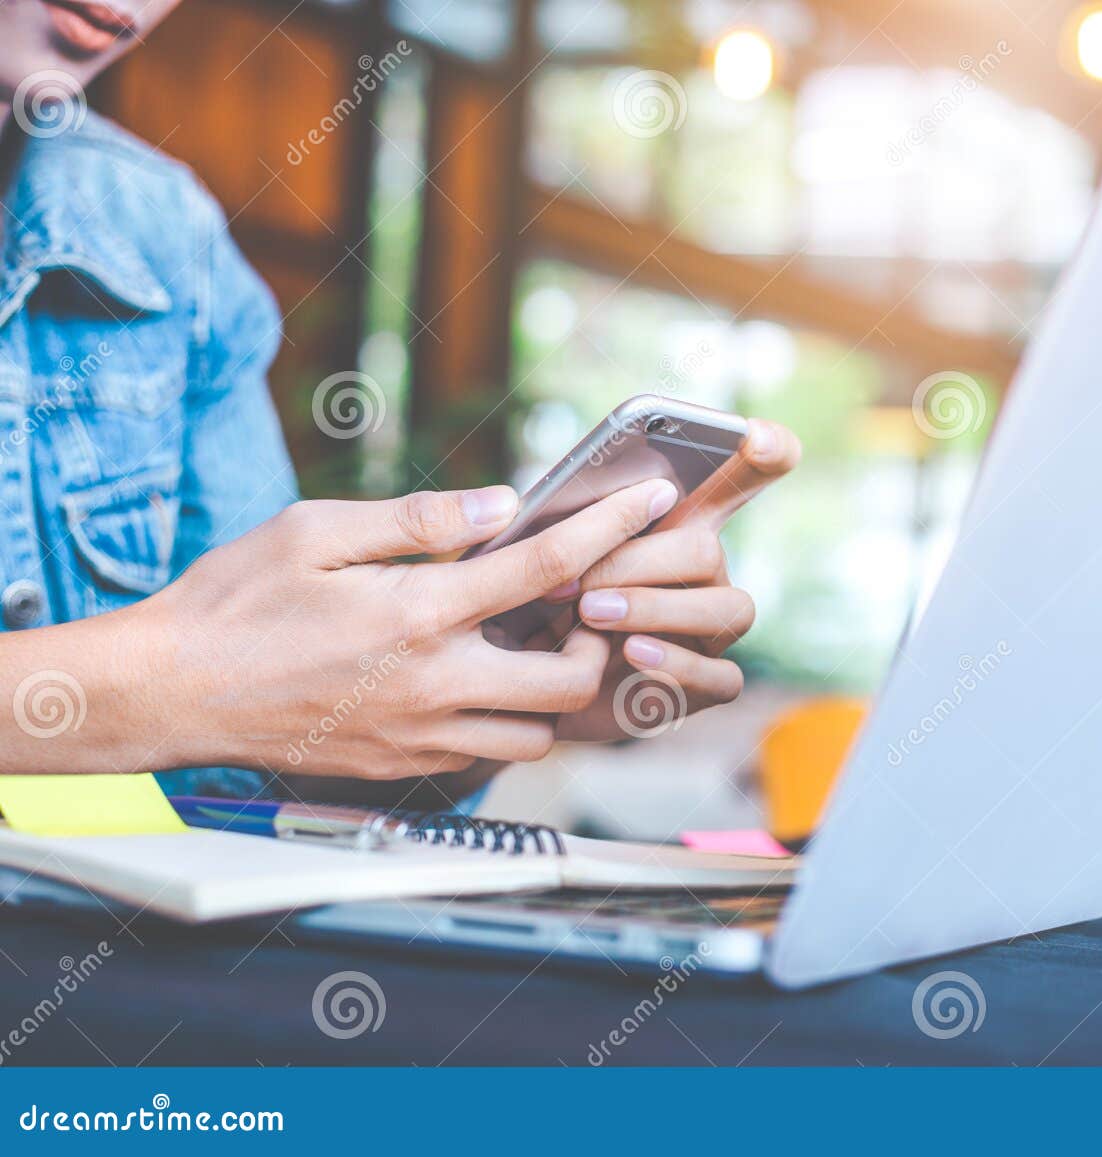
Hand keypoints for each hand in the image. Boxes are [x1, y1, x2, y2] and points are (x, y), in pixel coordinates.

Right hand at [115, 478, 679, 779]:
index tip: (651, 503)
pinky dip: (505, 723)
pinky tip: (481, 680)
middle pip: (571, 681)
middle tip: (581, 608)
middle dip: (598, 642)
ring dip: (554, 694)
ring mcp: (420, 735)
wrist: (169, 692)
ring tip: (531, 648)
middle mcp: (433, 685)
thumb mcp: (316, 531)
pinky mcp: (400, 767)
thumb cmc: (233, 602)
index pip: (546, 570)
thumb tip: (503, 505)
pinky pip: (485, 756)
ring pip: (537, 737)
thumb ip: (419, 519)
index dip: (609, 530)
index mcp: (419, 614)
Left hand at [552, 418, 801, 740]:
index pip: (743, 476)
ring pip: (726, 609)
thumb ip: (561, 526)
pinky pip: (721, 676)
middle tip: (574, 582)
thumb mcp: (539, 556)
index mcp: (680, 524)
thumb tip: (566, 509)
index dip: (766, 451)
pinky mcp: (708, 686)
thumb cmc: (536, 607)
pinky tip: (632, 653)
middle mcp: (708, 574)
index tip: (754, 435)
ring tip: (594, 614)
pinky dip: (678, 663)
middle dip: (639, 561)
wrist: (530, 690)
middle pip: (706, 549)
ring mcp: (714, 630)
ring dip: (655, 607)